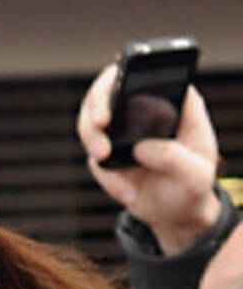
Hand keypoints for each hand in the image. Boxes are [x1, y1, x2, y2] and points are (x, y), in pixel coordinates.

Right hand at [77, 63, 220, 253]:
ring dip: (92, 140)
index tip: (111, 102)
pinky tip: (128, 193)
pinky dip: (106, 177)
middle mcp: (142, 108)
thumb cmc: (192, 186)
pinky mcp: (106, 150)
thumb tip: (141, 147)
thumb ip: (175, 158)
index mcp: (172, 102)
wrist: (176, 214)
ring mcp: (121, 128)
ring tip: (105, 160)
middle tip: (99, 129)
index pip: (145, 74)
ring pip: (90, 120)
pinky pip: (92, 155)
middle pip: (106, 91)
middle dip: (94, 109)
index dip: (122, 78)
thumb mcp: (197, 175)